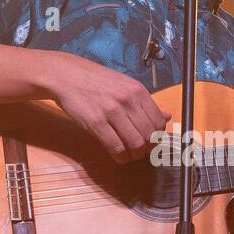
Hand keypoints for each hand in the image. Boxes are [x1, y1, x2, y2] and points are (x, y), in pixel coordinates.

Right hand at [47, 54, 170, 162]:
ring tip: (130, 155)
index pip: (158, 122)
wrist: (66, 75)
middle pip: (149, 135)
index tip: (151, 142)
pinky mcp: (96, 122)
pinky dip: (121, 157)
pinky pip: (116, 147)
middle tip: (140, 151)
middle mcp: (128, 100)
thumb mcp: (124, 85)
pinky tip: (118, 157)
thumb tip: (167, 117)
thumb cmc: (95, 81)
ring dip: (135, 155)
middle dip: (147, 149)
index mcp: (137, 90)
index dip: (157, 137)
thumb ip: (145, 103)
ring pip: (136, 143)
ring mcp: (112, 111)